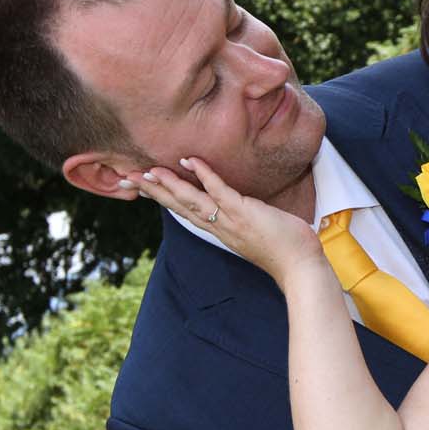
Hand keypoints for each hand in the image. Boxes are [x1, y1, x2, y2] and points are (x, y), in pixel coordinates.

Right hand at [132, 157, 323, 284]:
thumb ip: (246, 220)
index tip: (142, 187)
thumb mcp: (258, 233)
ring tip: (148, 171)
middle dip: (154, 191)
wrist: (301, 269)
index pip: (186, 212)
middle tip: (127, 177)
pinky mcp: (244, 212)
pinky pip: (220, 190)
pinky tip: (191, 161)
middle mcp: (220, 227)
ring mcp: (230, 220)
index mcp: (221, 230)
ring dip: (169, 184)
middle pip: (179, 206)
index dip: (164, 198)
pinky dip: (205, 175)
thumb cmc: (287, 250)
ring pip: (192, 200)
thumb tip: (244, 209)